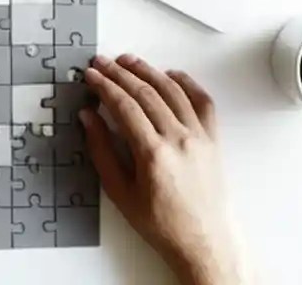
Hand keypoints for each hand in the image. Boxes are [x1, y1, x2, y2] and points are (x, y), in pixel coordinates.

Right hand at [81, 54, 244, 284]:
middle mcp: (179, 139)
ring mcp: (199, 136)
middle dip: (120, 73)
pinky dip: (186, 83)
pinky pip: (202, 101)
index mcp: (153, 154)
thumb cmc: (162, 224)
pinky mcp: (213, 139)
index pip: (124, 106)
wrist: (203, 240)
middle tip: (102, 63)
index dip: (104, 86)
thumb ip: (102, 151)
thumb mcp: (120, 192)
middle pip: (146, 93)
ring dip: (148, 71)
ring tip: (129, 61)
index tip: (91, 76)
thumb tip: (89, 118)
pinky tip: (170, 75)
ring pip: (172, 90)